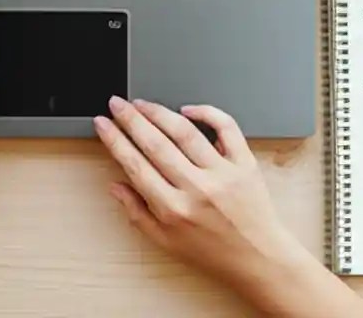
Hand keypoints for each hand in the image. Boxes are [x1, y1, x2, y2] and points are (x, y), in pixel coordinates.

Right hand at [95, 98, 314, 300]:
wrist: (259, 258)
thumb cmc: (213, 252)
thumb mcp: (166, 242)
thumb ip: (137, 212)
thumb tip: (115, 186)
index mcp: (173, 209)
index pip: (135, 165)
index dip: (114, 140)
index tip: (103, 123)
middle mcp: (196, 189)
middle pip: (156, 143)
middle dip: (130, 118)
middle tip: (117, 103)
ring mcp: (222, 173)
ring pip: (185, 132)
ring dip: (159, 112)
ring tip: (142, 103)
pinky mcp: (244, 164)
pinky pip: (226, 128)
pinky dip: (207, 112)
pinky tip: (188, 109)